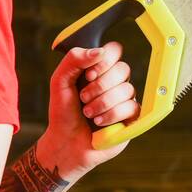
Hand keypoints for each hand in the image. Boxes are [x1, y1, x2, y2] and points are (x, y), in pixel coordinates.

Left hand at [45, 42, 140, 176]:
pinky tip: (99, 122)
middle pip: (123, 69)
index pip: (114, 50)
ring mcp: (124, 99)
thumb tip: (99, 51)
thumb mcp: (60, 82)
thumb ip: (74, 60)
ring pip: (127, 89)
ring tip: (88, 112)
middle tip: (83, 97)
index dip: (104, 61)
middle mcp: (114, 82)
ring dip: (102, 102)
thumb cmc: (62, 112)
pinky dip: (112, 115)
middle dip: (100, 85)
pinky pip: (132, 107)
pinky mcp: (131, 117)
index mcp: (98, 69)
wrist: (66, 141)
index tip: (88, 75)